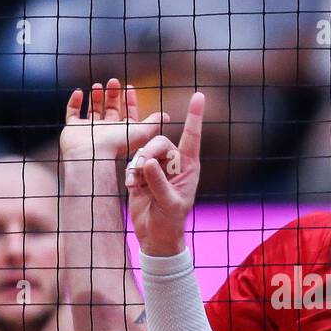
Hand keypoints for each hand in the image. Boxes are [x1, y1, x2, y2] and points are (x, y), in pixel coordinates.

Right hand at [60, 79, 168, 188]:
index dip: (130, 100)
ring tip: (98, 85)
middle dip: (113, 95)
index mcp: (122, 132)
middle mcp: (106, 131)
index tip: (129, 87)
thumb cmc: (117, 145)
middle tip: (114, 81)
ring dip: (96, 97)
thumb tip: (166, 115)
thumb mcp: (141, 132)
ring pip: (93, 111)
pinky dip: (75, 102)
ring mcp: (88, 130)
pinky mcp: (73, 129)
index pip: (127, 114)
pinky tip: (79, 92)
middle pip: (111, 110)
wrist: (92, 154)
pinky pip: (72, 113)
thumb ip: (153, 123)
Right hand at [124, 91, 203, 257]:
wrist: (155, 235)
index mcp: (188, 167)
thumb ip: (158, 182)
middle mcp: (174, 163)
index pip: (191, 137)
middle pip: (159, 142)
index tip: (199, 95)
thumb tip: (148, 161)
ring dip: (137, 167)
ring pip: (143, 150)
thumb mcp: (168, 204)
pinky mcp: (142, 173)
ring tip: (136, 186)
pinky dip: (131, 174)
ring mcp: (157, 167)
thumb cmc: (169, 222)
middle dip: (147, 154)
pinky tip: (133, 189)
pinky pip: (133, 162)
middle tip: (140, 172)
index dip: (194, 116)